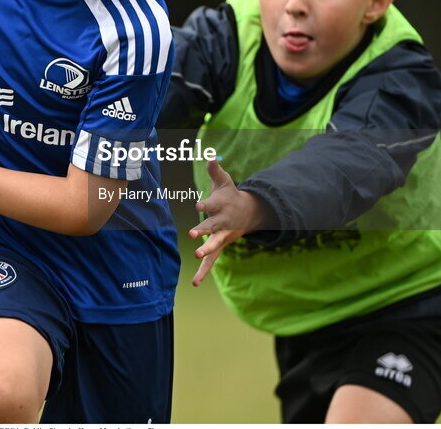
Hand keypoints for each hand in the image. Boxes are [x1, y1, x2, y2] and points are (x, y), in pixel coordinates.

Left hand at [188, 159, 264, 286]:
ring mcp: (221, 236)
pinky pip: (211, 261)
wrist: (248, 213)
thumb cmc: (230, 195)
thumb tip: (211, 156)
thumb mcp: (224, 182)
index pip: (211, 204)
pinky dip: (203, 272)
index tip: (197, 203)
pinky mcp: (219, 246)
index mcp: (221, 206)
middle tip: (192, 234)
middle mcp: (221, 222)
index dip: (204, 203)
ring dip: (205, 251)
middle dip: (203, 231)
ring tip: (196, 257)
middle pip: (211, 227)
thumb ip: (216, 171)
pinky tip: (194, 283)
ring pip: (213, 246)